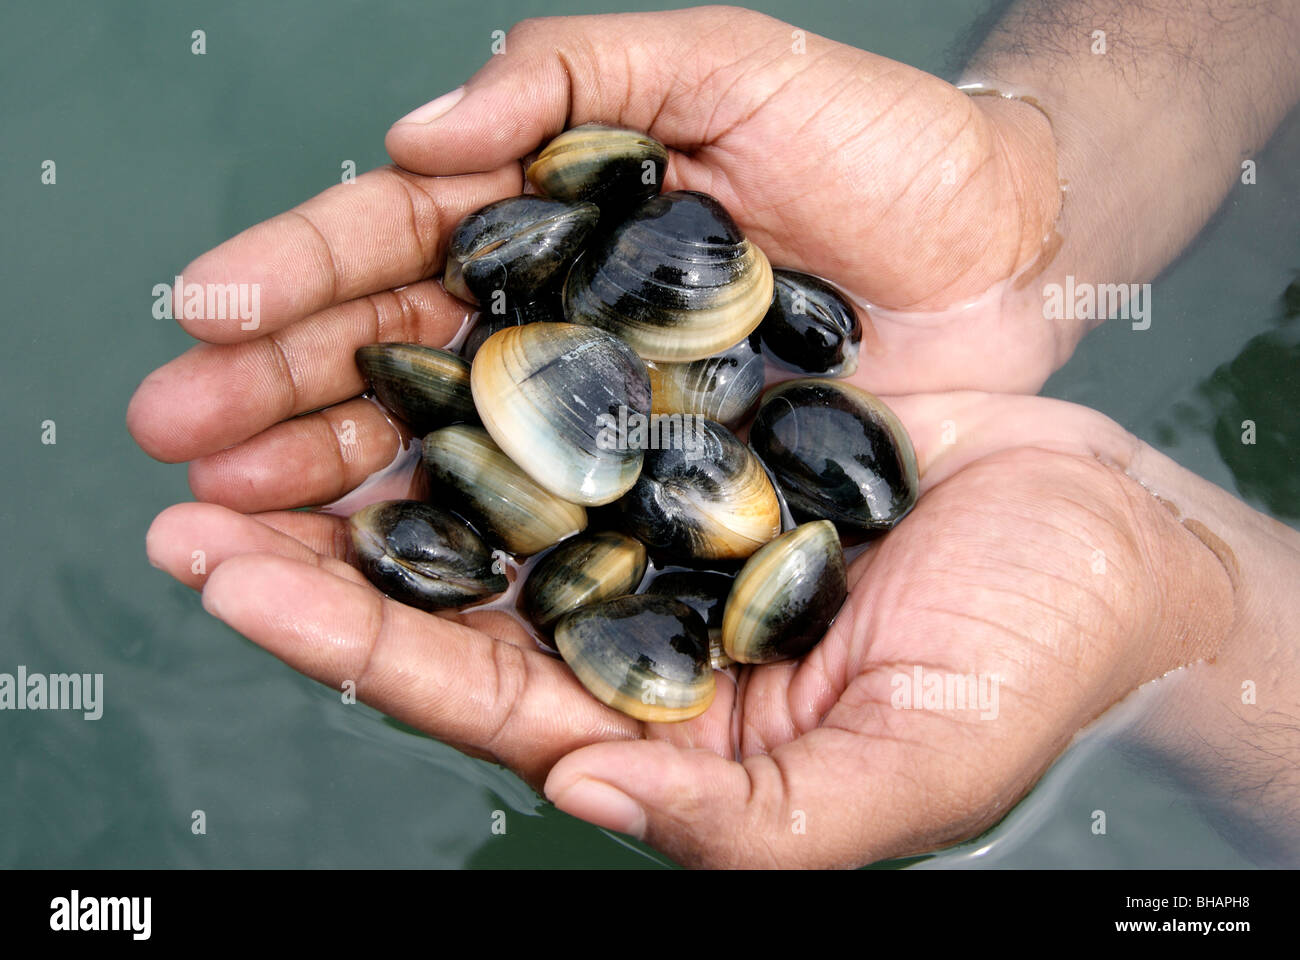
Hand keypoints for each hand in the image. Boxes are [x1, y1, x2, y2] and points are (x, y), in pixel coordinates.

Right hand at [127, 8, 1067, 488]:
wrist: (1004, 252)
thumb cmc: (880, 149)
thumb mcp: (728, 65)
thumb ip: (581, 70)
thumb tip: (421, 134)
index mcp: (547, 230)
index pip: (395, 251)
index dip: (298, 276)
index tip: (206, 312)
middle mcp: (554, 339)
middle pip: (390, 372)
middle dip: (275, 402)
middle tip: (176, 441)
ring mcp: (602, 430)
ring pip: (441, 467)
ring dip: (326, 496)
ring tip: (226, 528)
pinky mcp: (659, 510)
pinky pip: (541, 541)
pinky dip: (451, 564)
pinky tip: (367, 584)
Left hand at [141, 393, 1238, 867]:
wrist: (1120, 540)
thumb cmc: (1028, 664)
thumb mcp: (898, 773)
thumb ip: (744, 816)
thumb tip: (588, 790)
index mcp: (662, 708)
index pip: (473, 684)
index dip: (348, 637)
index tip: (231, 577)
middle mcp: (642, 605)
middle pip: (452, 571)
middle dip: (315, 530)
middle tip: (187, 478)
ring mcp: (668, 505)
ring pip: (494, 467)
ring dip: (380, 429)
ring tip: (255, 385)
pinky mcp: (708, 418)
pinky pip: (581, 379)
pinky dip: (500, 349)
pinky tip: (422, 310)